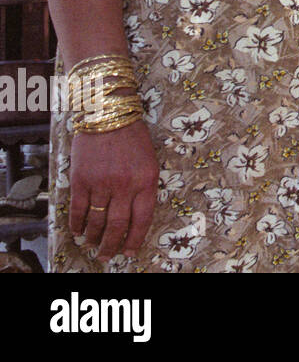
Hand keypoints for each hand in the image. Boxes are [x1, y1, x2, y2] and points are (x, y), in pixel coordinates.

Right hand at [67, 121, 157, 261]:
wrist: (109, 115)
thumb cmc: (132, 138)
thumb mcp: (149, 161)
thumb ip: (143, 187)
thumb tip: (136, 216)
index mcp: (146, 181)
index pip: (143, 219)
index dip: (135, 239)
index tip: (130, 251)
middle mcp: (125, 185)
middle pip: (118, 225)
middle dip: (112, 245)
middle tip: (107, 256)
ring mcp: (102, 183)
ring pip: (97, 220)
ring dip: (93, 237)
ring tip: (92, 245)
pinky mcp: (81, 179)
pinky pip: (78, 209)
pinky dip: (76, 224)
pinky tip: (77, 231)